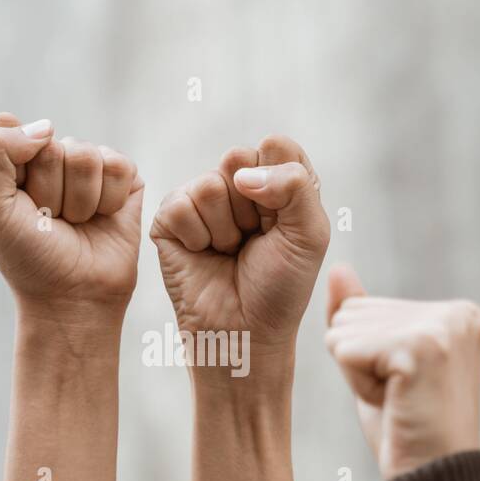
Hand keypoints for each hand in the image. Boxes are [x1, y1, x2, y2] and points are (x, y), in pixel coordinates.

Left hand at [0, 113, 143, 324]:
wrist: (72, 297)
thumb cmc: (27, 256)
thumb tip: (46, 128)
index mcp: (7, 161)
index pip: (4, 127)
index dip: (10, 165)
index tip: (14, 201)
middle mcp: (46, 159)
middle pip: (48, 144)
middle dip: (48, 190)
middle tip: (48, 220)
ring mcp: (86, 167)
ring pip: (85, 155)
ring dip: (79, 200)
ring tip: (74, 224)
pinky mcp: (122, 178)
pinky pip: (118, 166)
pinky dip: (108, 201)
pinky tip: (101, 219)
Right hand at [149, 135, 329, 375]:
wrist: (243, 334)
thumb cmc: (279, 289)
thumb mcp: (310, 234)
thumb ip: (295, 185)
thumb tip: (241, 173)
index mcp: (275, 182)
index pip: (276, 146)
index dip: (281, 185)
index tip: (283, 225)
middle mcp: (237, 185)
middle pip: (238, 158)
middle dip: (252, 208)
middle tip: (253, 241)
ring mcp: (200, 200)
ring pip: (210, 184)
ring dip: (225, 229)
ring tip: (228, 253)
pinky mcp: (169, 219)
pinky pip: (181, 205)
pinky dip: (198, 237)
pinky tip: (203, 256)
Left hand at [325, 265, 479, 478]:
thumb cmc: (407, 433)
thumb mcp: (378, 369)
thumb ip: (361, 318)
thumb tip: (339, 268)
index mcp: (456, 312)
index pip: (363, 309)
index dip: (367, 358)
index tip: (404, 390)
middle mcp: (456, 311)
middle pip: (351, 314)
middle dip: (360, 363)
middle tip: (400, 399)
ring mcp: (442, 326)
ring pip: (343, 330)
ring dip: (358, 376)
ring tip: (399, 402)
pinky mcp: (421, 346)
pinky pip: (346, 350)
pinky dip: (358, 386)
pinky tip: (395, 405)